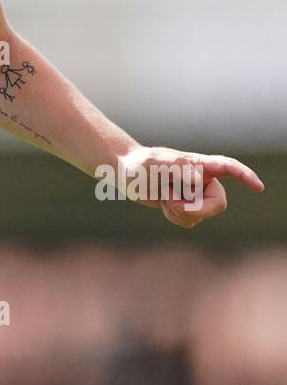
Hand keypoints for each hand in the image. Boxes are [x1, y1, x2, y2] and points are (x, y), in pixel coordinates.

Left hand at [116, 144, 263, 229]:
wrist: (125, 174)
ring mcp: (194, 195)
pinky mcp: (185, 207)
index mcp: (199, 164)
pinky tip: (163, 204)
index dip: (245, 176)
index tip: (258, 187)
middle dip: (199, 210)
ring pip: (201, 215)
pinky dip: (174, 217)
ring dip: (180, 212)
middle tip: (172, 204)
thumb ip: (177, 167)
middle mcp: (201, 180)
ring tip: (163, 196)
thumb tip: (199, 181)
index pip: (228, 167)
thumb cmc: (139, 163)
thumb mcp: (154, 162)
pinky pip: (189, 222)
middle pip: (218, 203)